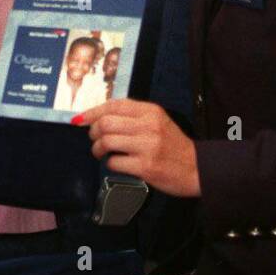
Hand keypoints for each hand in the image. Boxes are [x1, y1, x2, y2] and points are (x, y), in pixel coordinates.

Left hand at [72, 99, 200, 197]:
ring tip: (102, 153)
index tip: (79, 120)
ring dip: (98, 149)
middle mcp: (149, 125)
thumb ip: (132, 117)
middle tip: (95, 140)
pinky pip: (114, 162)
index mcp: (151, 111)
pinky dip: (110, 163)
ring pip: (106, 141)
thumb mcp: (158, 122)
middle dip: (93, 132)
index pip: (114, 105)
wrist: (197, 169)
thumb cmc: (173, 146)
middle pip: (105, 123)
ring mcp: (147, 146)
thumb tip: (97, 117)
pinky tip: (117, 163)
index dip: (92, 112)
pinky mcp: (145, 166)